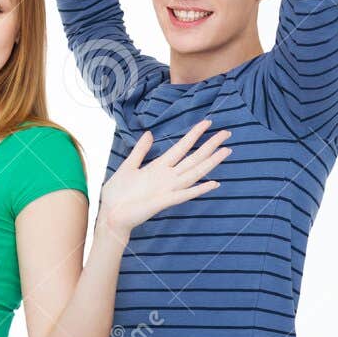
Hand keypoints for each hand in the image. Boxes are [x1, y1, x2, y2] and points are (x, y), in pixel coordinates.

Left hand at [97, 118, 228, 237]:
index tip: (207, 122)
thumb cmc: (118, 193)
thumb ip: (140, 150)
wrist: (111, 214)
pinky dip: (199, 189)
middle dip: (210, 145)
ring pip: (194, 173)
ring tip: (226, 151)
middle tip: (227, 133)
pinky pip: (184, 194)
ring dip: (210, 163)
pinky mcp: (164, 201)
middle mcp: (168, 177)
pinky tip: (213, 184)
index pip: (182, 147)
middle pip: (193, 158)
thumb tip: (149, 133)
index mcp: (159, 167)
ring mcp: (168, 189)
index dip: (194, 134)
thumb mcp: (128, 166)